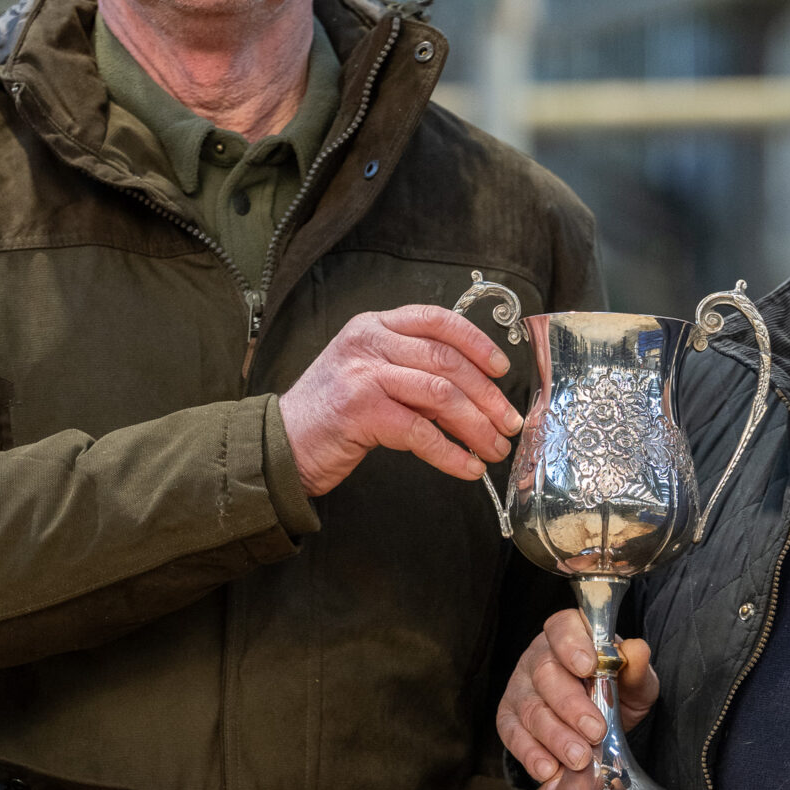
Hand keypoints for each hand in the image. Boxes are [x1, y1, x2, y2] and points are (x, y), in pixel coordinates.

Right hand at [279, 304, 522, 495]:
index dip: (476, 343)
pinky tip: (466, 468)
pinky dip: (450, 453)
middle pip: (446, 361)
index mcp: (375, 326)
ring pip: (440, 394)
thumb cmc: (331, 415)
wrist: (280, 444)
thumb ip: (411, 370)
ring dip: (476, 426)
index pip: (437, 321)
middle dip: (487, 396)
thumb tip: (475, 391)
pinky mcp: (361, 412)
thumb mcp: (370, 375)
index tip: (502, 369)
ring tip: (494, 449)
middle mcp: (369, 342)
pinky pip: (420, 432)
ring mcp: (363, 375)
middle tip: (510, 423)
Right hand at [498, 607, 658, 782]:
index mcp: (569, 635)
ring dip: (555, 736)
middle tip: (595, 730)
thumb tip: (636, 651)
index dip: (572, 645)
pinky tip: (549, 768)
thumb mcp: (635, 680)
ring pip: (531, 708)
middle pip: (545, 674)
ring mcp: (520, 688)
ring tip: (579, 758)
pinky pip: (513, 735)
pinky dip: (530, 754)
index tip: (588, 668)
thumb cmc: (615, 691)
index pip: (563, 628)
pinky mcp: (509, 718)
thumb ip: (636, 668)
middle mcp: (538, 657)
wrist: (599, 725)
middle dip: (570, 705)